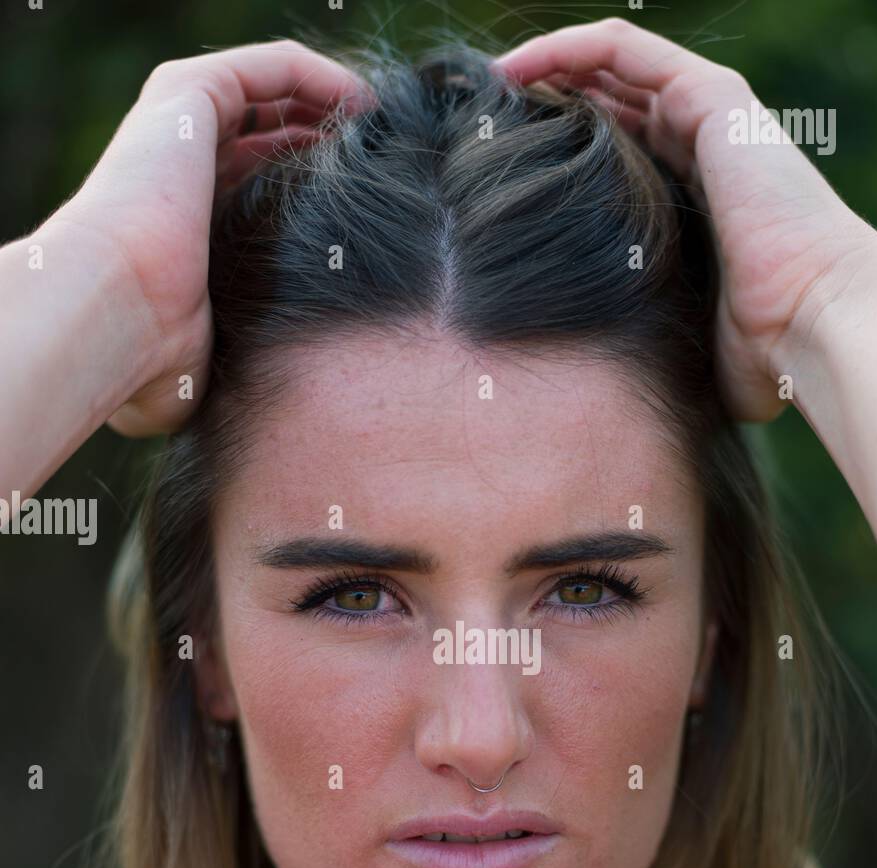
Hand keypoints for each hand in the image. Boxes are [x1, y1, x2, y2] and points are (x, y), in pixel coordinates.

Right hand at [46, 39, 370, 436]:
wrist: (116, 315)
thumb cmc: (156, 362)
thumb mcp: (207, 371)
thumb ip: (232, 375)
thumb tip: (260, 428)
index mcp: (188, 224)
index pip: (260, 189)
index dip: (321, 195)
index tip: (383, 215)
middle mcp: (183, 166)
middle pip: (275, 136)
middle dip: (337, 148)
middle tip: (398, 171)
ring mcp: (183, 124)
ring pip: (279, 94)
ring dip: (340, 108)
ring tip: (394, 137)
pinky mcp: (190, 93)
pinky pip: (276, 67)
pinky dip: (328, 80)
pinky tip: (371, 111)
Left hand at [492, 18, 876, 421]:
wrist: (817, 325)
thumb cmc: (764, 355)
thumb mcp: (684, 344)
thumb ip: (651, 345)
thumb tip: (607, 404)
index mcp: (698, 204)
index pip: (618, 161)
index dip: (555, 159)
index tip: (494, 182)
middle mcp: (705, 151)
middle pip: (608, 108)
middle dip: (542, 110)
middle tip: (477, 130)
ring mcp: (711, 118)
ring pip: (611, 68)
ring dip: (545, 69)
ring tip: (485, 92)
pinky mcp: (713, 98)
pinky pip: (625, 49)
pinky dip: (567, 48)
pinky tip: (516, 70)